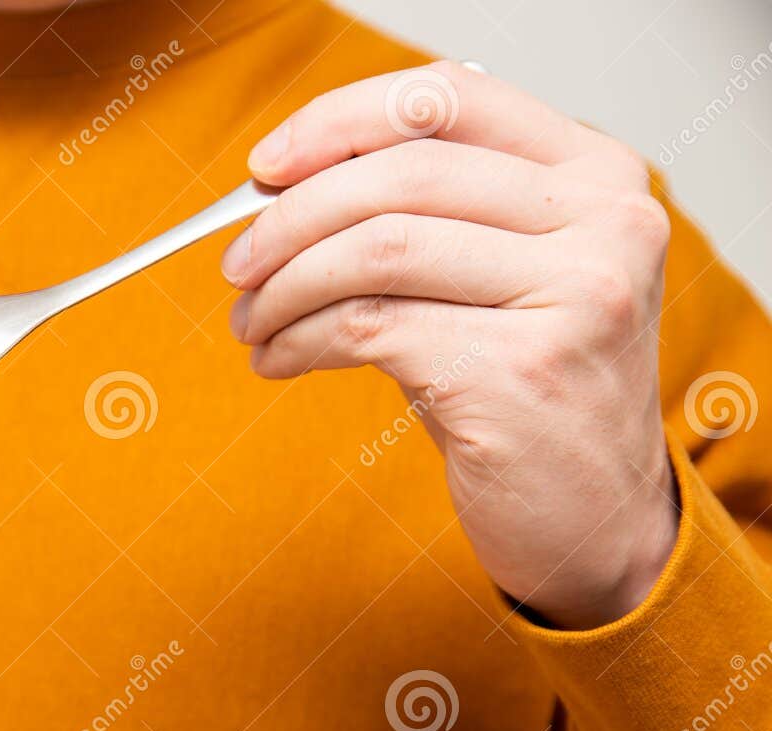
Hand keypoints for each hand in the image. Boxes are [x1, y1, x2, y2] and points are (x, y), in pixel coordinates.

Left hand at [223, 61, 678, 627]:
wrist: (594, 522)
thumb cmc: (528, 398)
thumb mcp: (494, 285)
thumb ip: (422, 223)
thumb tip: (284, 191)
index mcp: (595, 175)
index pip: (450, 98)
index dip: (340, 122)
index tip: (264, 167)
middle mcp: (603, 221)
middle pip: (400, 176)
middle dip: (290, 219)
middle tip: (236, 265)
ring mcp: (573, 294)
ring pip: (377, 249)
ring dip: (286, 287)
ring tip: (252, 324)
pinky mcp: (520, 370)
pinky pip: (369, 327)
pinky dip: (300, 340)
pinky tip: (279, 359)